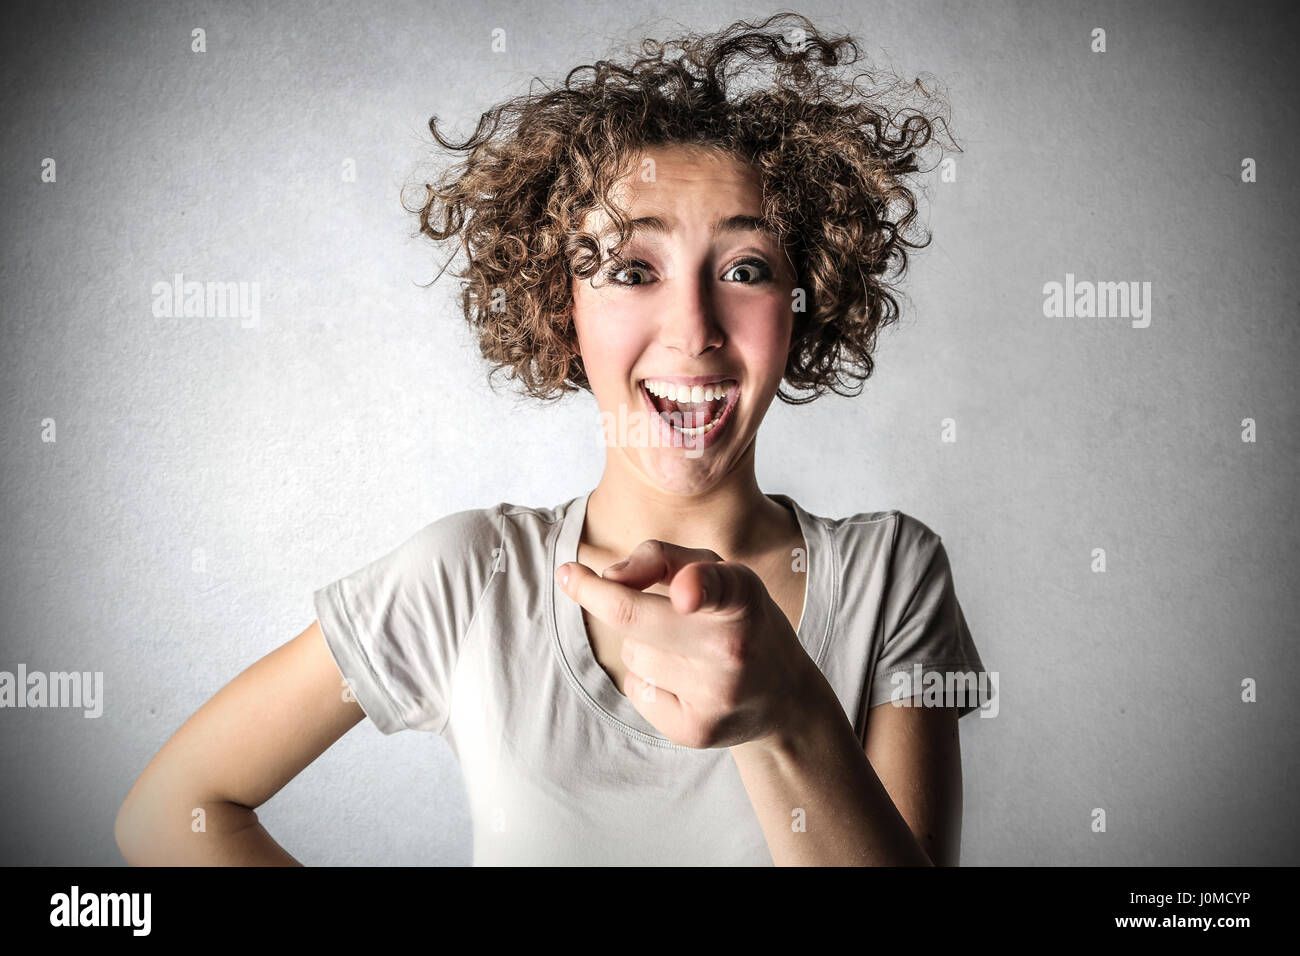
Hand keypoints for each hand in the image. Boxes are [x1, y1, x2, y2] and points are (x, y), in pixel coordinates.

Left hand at [555, 539, 820, 749]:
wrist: (784, 697)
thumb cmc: (738, 619)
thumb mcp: (719, 573)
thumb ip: (662, 558)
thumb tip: (608, 575)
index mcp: (742, 597)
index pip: (716, 588)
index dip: (697, 588)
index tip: (684, 593)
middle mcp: (732, 647)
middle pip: (632, 617)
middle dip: (594, 593)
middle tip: (572, 576)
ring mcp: (714, 695)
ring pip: (631, 653)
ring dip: (640, 645)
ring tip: (686, 652)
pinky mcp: (695, 731)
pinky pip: (635, 690)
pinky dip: (646, 681)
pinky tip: (684, 684)